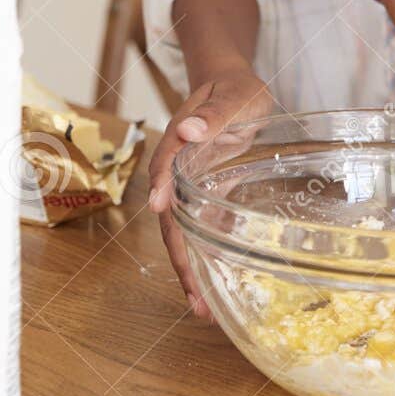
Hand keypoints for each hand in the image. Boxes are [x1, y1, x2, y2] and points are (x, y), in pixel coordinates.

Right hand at [148, 66, 272, 318]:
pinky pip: (201, 229)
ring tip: (202, 307)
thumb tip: (187, 127)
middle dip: (179, 255)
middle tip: (193, 295)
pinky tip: (214, 286)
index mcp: (180, 140)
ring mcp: (191, 186)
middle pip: (171, 215)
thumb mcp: (233, 95)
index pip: (165, 166)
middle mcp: (179, 168)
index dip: (163, 188)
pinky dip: (205, 256)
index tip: (159, 209)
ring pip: (183, 230)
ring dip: (190, 267)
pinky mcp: (207, 194)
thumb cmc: (235, 88)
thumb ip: (213, 112)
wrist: (236, 88)